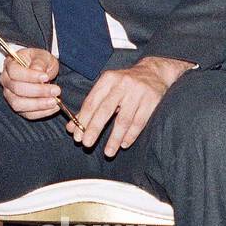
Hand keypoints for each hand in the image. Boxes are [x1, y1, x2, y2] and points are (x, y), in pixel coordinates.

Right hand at [0, 47, 62, 119]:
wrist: (41, 71)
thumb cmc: (40, 62)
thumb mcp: (42, 56)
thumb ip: (40, 62)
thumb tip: (38, 71)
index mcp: (10, 65)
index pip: (14, 72)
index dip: (30, 76)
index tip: (46, 77)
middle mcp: (6, 81)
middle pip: (17, 89)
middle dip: (38, 91)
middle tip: (56, 90)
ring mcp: (10, 96)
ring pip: (19, 104)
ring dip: (38, 104)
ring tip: (54, 101)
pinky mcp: (19, 108)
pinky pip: (27, 114)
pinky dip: (41, 112)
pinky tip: (53, 107)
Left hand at [72, 55, 193, 156]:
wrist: (154, 72)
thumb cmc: (124, 84)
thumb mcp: (106, 89)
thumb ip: (90, 108)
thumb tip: (71, 128)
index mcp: (107, 80)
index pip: (92, 102)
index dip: (83, 120)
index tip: (77, 136)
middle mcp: (122, 84)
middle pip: (105, 110)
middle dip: (94, 128)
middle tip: (86, 144)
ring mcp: (138, 93)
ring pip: (124, 119)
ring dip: (114, 138)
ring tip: (108, 152)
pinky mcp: (152, 101)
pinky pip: (139, 122)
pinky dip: (131, 135)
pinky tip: (124, 144)